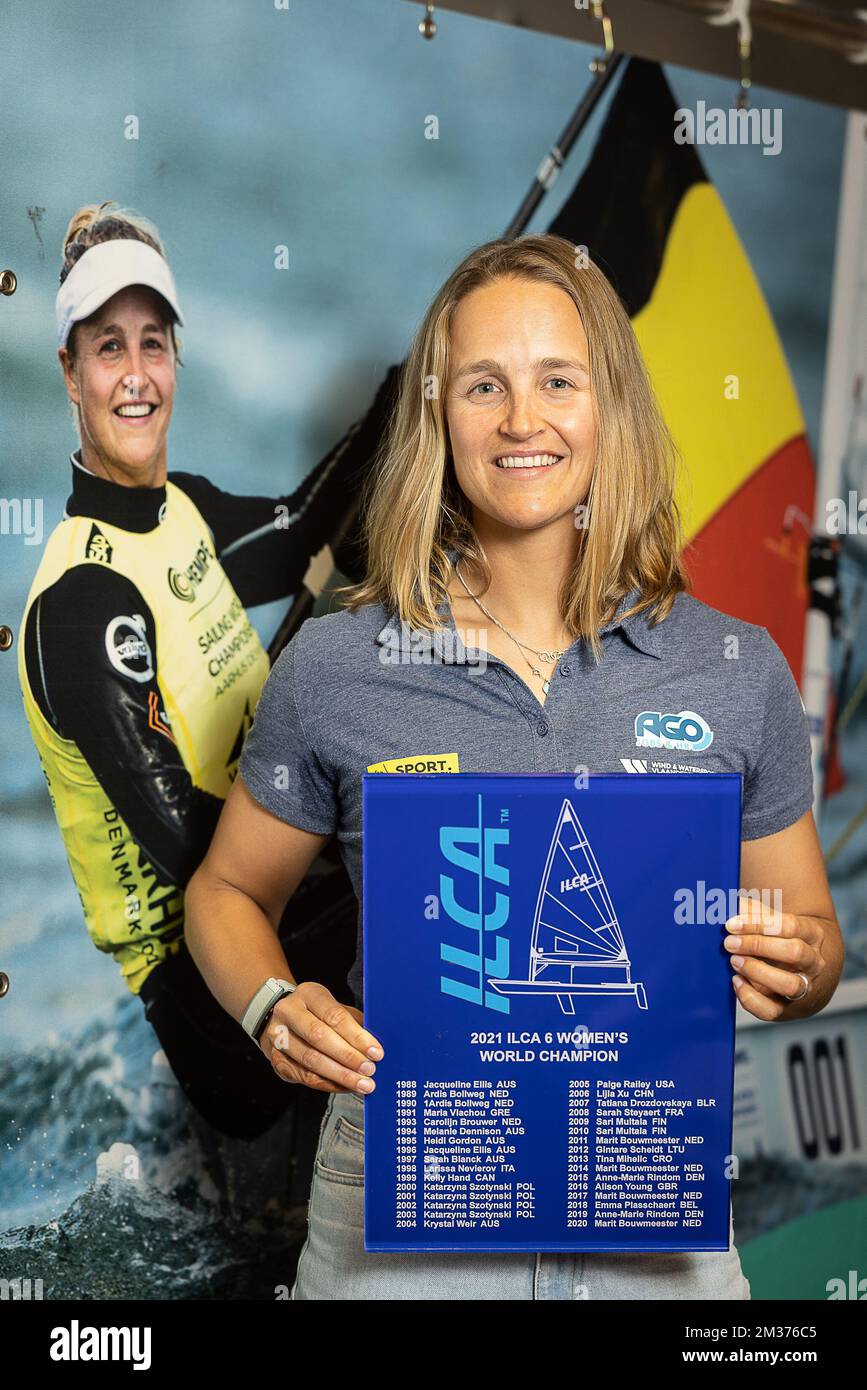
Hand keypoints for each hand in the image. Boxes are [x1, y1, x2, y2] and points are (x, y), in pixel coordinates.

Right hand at [259, 981, 383, 1094]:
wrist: (280, 1017)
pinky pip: (303, 1076)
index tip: (375, 1052)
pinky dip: (327, 1084)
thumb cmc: (317, 1013)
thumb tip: (375, 1045)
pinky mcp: (275, 1059)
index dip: (356, 1036)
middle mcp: (289, 1012)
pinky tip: (344, 1086)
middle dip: (348, 1057)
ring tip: (361, 1083)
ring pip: (310, 1060)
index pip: (334, 1015)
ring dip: (339, 1075)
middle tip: (369, 1070)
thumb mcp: (335, 1007)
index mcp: (309, 994)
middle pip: (319, 1037)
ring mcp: (278, 1036)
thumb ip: (354, 1023)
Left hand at [722, 900, 832, 1020]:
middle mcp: (814, 962)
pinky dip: (750, 998)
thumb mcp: (776, 921)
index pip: (789, 926)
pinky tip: (736, 982)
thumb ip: (754, 912)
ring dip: (757, 972)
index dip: (758, 924)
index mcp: (812, 934)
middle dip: (757, 946)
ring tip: (734, 961)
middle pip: (794, 952)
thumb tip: (725, 904)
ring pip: (789, 984)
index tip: (731, 924)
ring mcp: (806, 987)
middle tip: (729, 943)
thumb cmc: (784, 940)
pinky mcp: (789, 1009)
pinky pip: (770, 1011)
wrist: (810, 971)